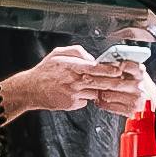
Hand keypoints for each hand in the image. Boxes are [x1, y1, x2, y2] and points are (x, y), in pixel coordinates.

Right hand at [4, 41, 154, 120]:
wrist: (30, 90)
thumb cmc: (45, 71)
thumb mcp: (58, 54)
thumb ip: (77, 52)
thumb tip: (92, 58)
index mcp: (70, 67)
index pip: (93, 68)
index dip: (108, 69)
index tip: (119, 69)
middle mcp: (73, 81)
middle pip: (99, 82)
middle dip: (114, 82)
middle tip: (125, 80)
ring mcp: (73, 94)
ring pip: (95, 92)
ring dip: (102, 89)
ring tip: (106, 86)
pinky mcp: (72, 104)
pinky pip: (86, 100)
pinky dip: (88, 96)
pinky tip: (83, 92)